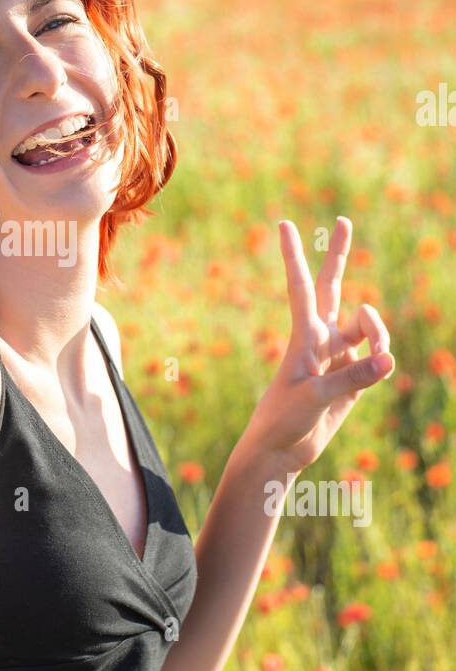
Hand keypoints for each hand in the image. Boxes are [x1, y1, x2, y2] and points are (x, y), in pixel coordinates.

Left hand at [240, 218, 394, 473]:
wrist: (282, 450)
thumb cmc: (284, 420)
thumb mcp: (316, 398)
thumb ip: (354, 378)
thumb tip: (390, 360)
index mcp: (303, 336)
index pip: (300, 286)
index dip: (293, 255)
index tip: (283, 223)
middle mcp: (320, 338)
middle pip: (332, 286)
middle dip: (339, 254)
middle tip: (343, 220)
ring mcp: (337, 355)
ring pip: (368, 326)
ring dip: (380, 336)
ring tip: (379, 362)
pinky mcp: (351, 375)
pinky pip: (377, 359)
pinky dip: (382, 363)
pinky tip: (380, 373)